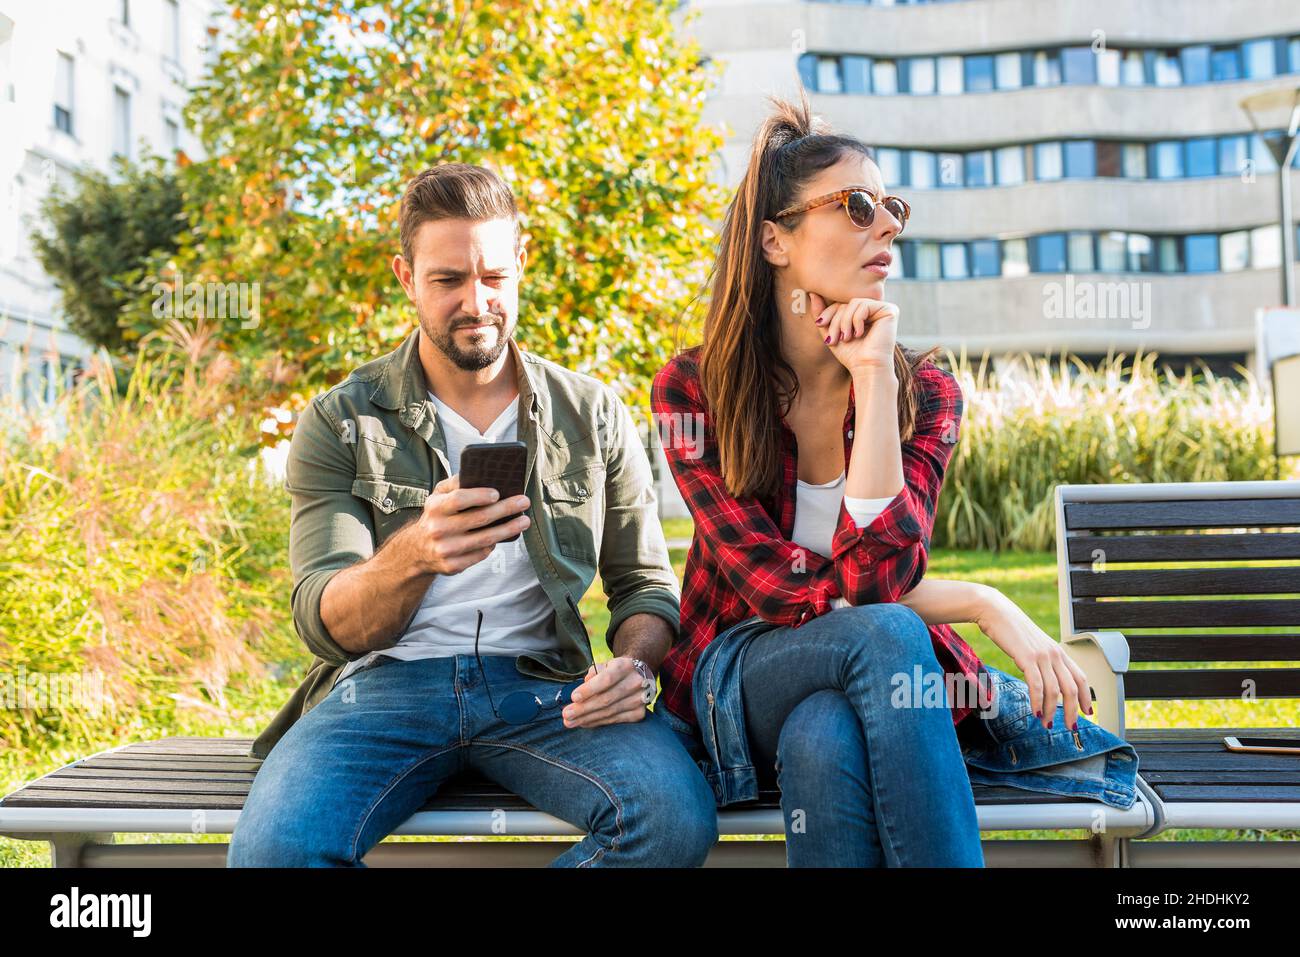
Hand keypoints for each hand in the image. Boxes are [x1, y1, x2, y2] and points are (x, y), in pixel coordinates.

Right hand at [410, 474, 530, 574]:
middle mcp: (438, 529)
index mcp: (435, 508)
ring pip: (485, 539)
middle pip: (479, 518)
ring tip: (524, 521)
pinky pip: (481, 554)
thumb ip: (455, 483)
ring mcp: (446, 549)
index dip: (479, 496)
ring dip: (508, 529)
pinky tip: (502, 537)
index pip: (459, 499)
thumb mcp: (437, 496)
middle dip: (505, 509)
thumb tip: (479, 473)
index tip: (497, 493)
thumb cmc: (435, 516)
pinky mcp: (453, 566)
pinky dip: (493, 545)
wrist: (417, 550)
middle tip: (524, 502)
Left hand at [562, 657, 652, 728]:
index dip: (589, 689)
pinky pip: (614, 720)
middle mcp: (635, 682)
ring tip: (570, 722)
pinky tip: (585, 723)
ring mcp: (639, 699)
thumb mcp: (604, 665)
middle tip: (566, 714)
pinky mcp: (639, 713)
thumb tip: (583, 688)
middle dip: (583, 708)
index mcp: (625, 666)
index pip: (606, 679)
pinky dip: (597, 722)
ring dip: (587, 718)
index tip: (573, 697)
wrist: (638, 676)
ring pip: (609, 712)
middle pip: (606, 699)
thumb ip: (593, 674)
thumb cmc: (614, 671)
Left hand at [808, 291, 897, 373]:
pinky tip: (860, 334)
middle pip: (846, 303)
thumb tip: (812, 293)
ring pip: (853, 303)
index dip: (828, 312)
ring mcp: (882, 309)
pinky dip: (856, 320)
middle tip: (833, 339)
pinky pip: (864, 305)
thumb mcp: (831, 332)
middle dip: (836, 321)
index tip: (820, 324)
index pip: (841, 304)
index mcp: (863, 314)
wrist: (866, 368)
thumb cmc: (851, 355)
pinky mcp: (889, 310)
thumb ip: (822, 314)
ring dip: (845, 322)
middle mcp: (874, 310)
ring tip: (846, 338)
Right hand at [974, 589, 1091, 731]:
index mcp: (1058, 651)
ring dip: (1052, 711)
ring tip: (1047, 724)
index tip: (1087, 712)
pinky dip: (1038, 702)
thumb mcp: (1033, 645)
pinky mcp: (1027, 657)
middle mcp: (1055, 654)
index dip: (1086, 696)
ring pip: (1055, 690)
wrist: (995, 611)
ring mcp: (1042, 655)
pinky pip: (1036, 685)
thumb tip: (1044, 678)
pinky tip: (1035, 712)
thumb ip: (1042, 659)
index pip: (1080, 677)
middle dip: (1073, 711)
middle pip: (1072, 688)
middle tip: (1070, 728)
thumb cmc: (1011, 629)